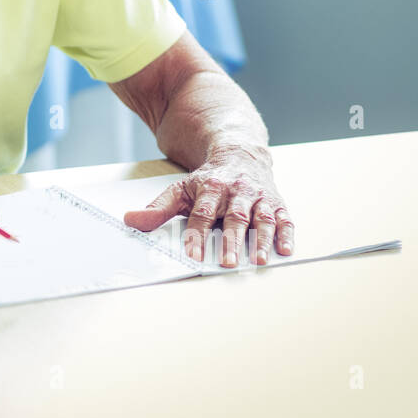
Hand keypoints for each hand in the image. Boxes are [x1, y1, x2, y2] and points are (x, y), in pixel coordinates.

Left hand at [123, 152, 293, 267]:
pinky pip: (284, 218)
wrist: (239, 154)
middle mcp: (237, 192)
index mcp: (211, 188)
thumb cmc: (210, 179)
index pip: (202, 214)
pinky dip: (286, 234)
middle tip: (229, 263)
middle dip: (232, 241)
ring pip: (261, 219)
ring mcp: (258, 197)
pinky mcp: (276, 203)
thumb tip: (131, 220)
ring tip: (259, 260)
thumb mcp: (181, 189)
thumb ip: (158, 208)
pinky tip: (285, 250)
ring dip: (262, 240)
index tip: (194, 254)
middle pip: (234, 218)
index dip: (197, 235)